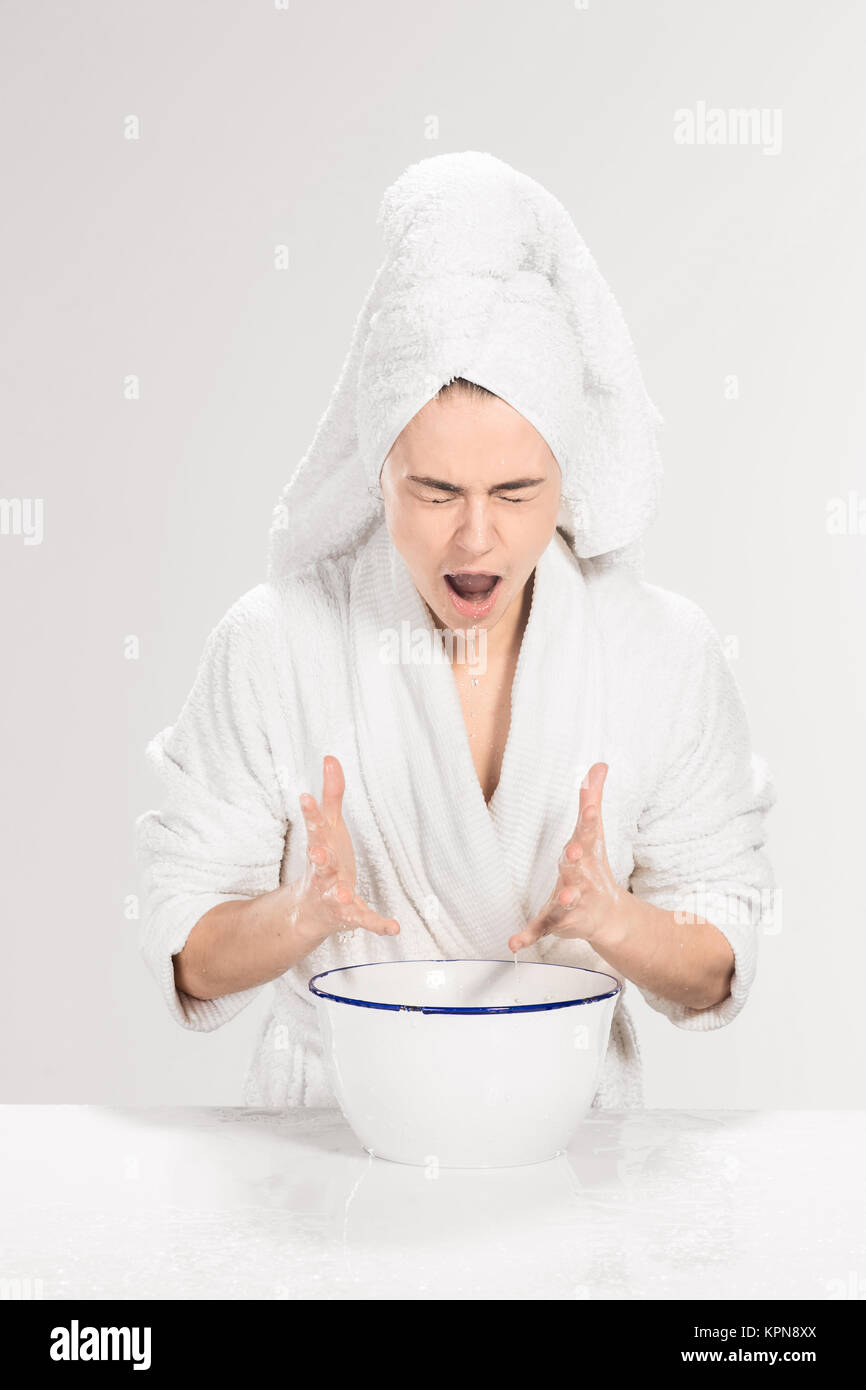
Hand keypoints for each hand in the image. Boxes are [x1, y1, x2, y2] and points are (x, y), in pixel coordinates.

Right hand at [291, 755, 400, 944]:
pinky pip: (363, 919)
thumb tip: (330, 758)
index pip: (314, 828)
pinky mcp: (348, 915)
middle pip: (319, 862)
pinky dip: (378, 924)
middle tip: (316, 851)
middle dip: (318, 856)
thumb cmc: (325, 860)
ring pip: (335, 894)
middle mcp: (323, 872)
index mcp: (320, 847)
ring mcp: (333, 894)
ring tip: (345, 895)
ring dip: (340, 894)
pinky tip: (394, 928)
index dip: (311, 813)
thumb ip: (332, 795)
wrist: (310, 910)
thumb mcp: (329, 827)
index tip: (305, 796)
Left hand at [508, 762, 629, 951]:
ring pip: (568, 901)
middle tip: (575, 852)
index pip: (588, 832)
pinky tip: (514, 943)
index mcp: (586, 853)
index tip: (590, 806)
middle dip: (577, 860)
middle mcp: (583, 877)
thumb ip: (591, 798)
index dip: (588, 818)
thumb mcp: (592, 833)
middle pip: (579, 868)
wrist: (607, 916)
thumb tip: (599, 764)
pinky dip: (527, 936)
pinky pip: (541, 929)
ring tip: (564, 898)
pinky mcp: (557, 922)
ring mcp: (573, 902)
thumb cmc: (594, 867)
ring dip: (565, 899)